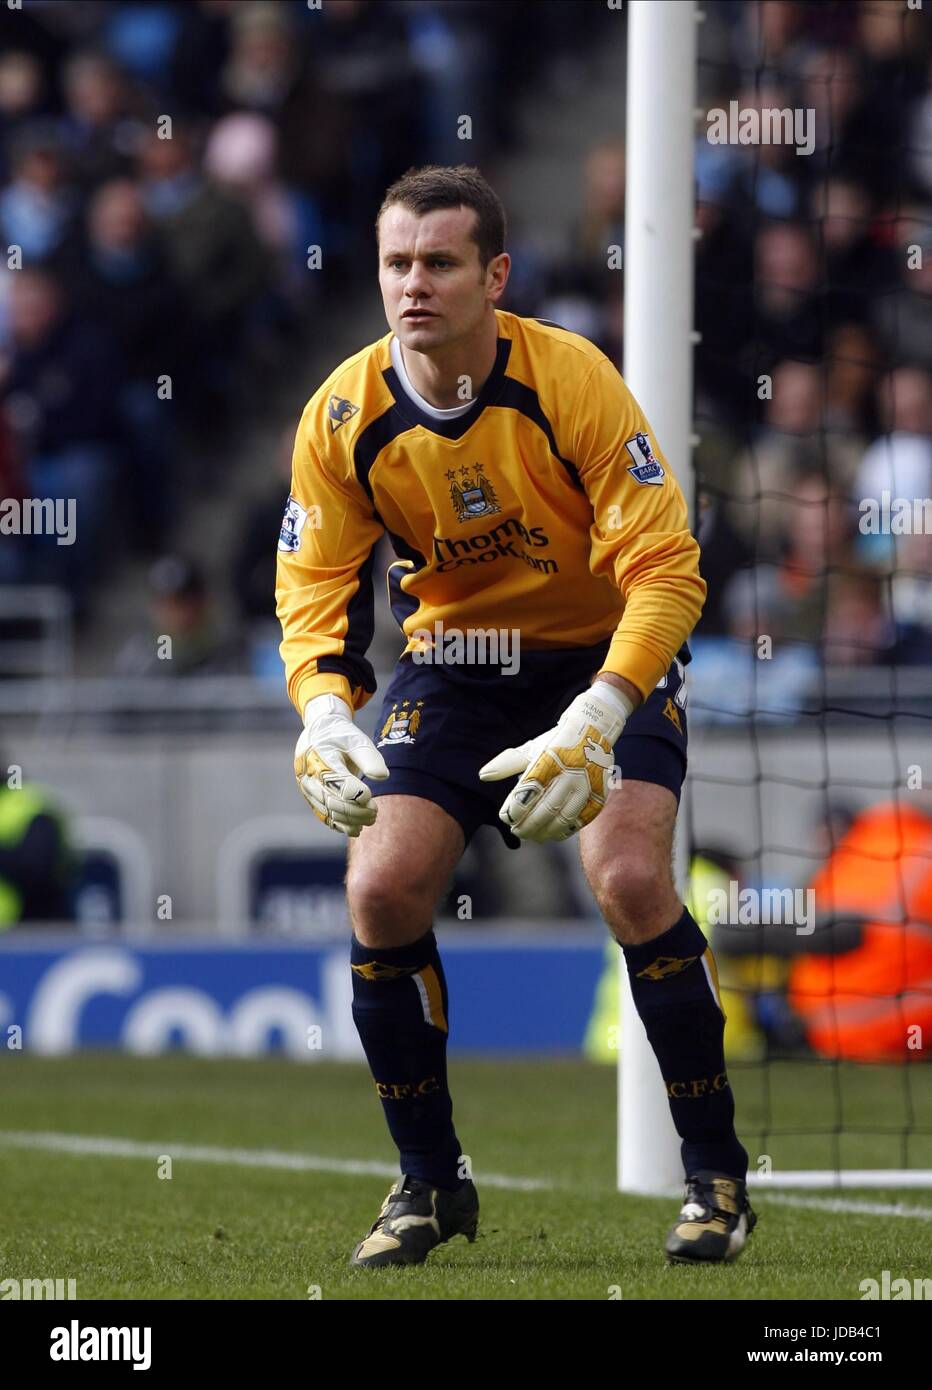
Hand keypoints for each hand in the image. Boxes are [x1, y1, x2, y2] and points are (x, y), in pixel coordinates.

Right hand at [294, 693, 388, 836]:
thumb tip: (382, 776)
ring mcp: (308, 790)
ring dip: (350, 820)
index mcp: (318, 759)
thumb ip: (369, 757)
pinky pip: (324, 816)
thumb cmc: (342, 736)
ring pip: (328, 812)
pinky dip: (340, 825)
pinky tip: (356, 829)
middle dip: (356, 811)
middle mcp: (309, 777)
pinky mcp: (312, 798)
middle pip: (332, 802)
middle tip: (375, 812)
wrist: (319, 733)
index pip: (337, 783)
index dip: (355, 793)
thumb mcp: (356, 739)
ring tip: (371, 820)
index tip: (371, 796)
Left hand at [478, 680, 632, 841]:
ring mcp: (586, 786)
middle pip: (545, 810)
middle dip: (527, 826)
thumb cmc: (556, 742)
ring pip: (562, 819)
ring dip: (544, 832)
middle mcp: (569, 774)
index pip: (528, 791)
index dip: (514, 809)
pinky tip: (552, 833)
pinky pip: (579, 821)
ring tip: (532, 836)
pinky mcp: (599, 795)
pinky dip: (564, 831)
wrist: (595, 731)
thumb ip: (507, 763)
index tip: (505, 817)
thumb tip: (483, 776)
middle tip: (517, 831)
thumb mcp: (532, 748)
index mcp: (550, 760)